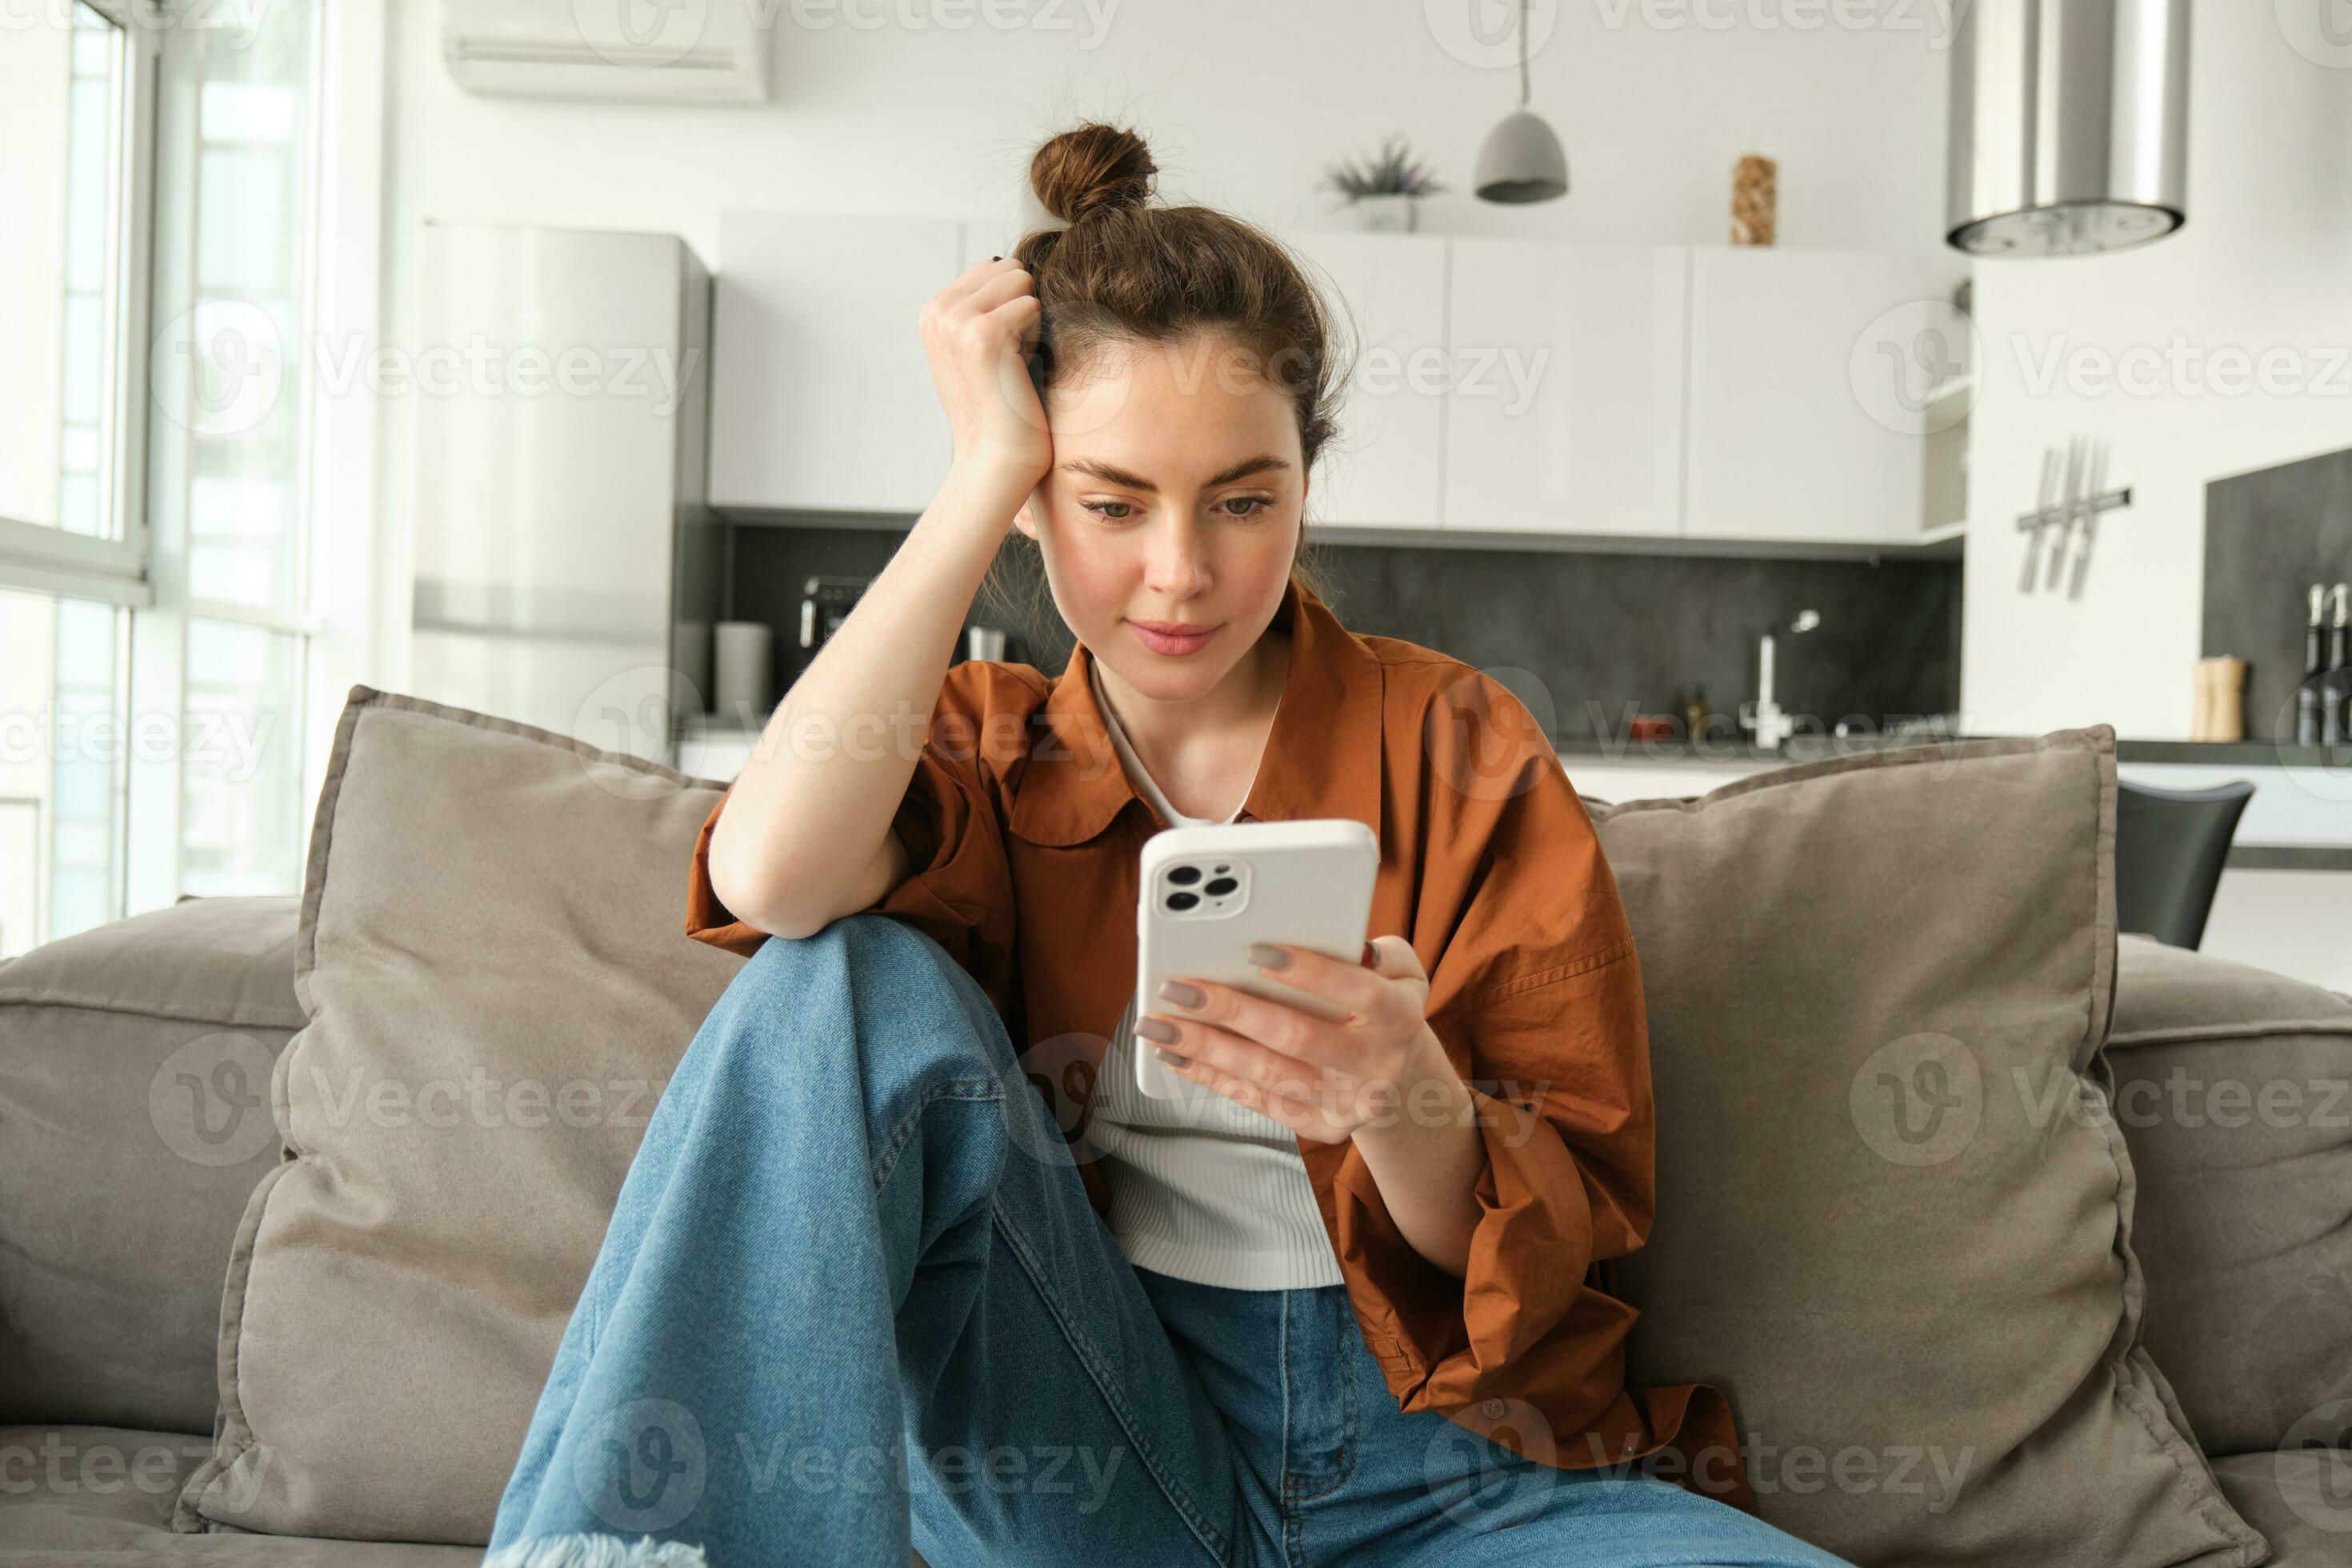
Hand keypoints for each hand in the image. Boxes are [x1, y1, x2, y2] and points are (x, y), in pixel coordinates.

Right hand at [919, 256, 1050, 497]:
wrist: (996, 460)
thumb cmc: (1000, 409)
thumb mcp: (977, 349)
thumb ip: (982, 307)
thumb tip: (1008, 264)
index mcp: (933, 311)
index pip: (994, 268)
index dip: (1011, 305)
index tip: (1001, 351)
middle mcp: (938, 311)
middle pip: (1009, 268)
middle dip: (1022, 306)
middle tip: (1012, 357)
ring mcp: (957, 321)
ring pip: (1021, 281)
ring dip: (1030, 321)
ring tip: (1015, 362)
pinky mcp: (983, 334)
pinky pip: (1032, 305)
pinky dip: (1037, 337)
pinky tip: (1020, 370)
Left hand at [1137, 937, 1455, 1144]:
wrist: (1402, 1075)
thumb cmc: (1384, 1001)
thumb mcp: (1399, 969)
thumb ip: (1371, 950)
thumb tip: (1319, 933)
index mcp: (1399, 1016)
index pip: (1353, 991)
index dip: (1307, 971)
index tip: (1253, 948)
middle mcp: (1377, 1066)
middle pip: (1296, 1037)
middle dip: (1231, 1011)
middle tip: (1178, 989)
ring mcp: (1347, 1103)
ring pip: (1268, 1075)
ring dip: (1206, 1049)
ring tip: (1158, 1025)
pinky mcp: (1321, 1127)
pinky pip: (1258, 1102)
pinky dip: (1212, 1077)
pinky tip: (1176, 1054)